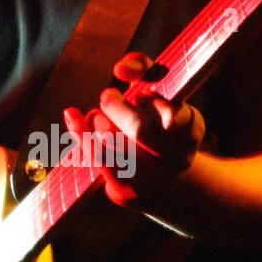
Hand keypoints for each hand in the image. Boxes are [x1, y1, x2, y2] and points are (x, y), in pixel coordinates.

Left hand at [63, 52, 205, 207]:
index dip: (153, 102)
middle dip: (116, 108)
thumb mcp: (159, 92)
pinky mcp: (129, 193)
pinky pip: (97, 160)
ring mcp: (153, 180)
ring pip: (114, 146)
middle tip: (108, 97)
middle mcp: (176, 159)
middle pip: (139, 130)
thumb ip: (144, 68)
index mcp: (190, 132)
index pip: (174, 117)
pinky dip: (80, 134)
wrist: (164, 179)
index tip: (140, 94)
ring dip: (97, 122)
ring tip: (95, 114)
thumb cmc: (156, 124)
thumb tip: (121, 68)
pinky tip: (72, 116)